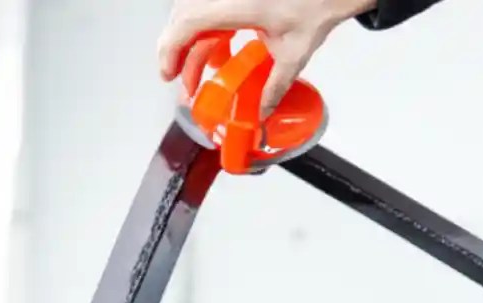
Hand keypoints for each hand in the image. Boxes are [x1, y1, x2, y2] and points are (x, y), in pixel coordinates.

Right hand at [158, 0, 376, 116]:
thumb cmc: (312, 8)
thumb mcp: (294, 55)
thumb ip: (275, 87)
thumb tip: (262, 113)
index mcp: (238, 5)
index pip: (189, 23)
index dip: (171, 49)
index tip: (169, 74)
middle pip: (183, 19)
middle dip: (177, 53)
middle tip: (183, 82)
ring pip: (191, 14)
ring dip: (189, 43)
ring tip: (195, 73)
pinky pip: (206, 10)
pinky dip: (203, 32)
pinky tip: (213, 54)